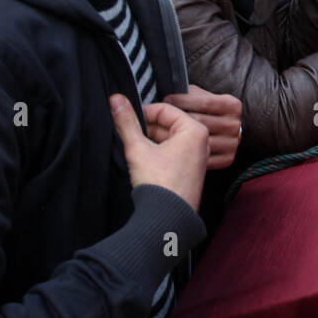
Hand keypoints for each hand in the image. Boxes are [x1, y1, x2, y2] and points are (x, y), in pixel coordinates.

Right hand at [110, 94, 208, 210]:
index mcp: (194, 130)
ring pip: (169, 139)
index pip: (164, 109)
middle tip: (127, 133)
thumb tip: (116, 100)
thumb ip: (126, 122)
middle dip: (146, 128)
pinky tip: (143, 160)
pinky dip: (157, 153)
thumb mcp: (138, 148)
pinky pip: (173, 153)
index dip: (142, 112)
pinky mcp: (191, 170)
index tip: (126, 118)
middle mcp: (201, 142)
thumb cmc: (159, 183)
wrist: (168, 218)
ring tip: (133, 148)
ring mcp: (197, 157)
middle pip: (167, 124)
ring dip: (149, 141)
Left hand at [159, 85, 242, 169]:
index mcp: (232, 106)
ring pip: (199, 141)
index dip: (182, 100)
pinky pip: (202, 157)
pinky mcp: (227, 159)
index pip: (204, 102)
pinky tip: (171, 148)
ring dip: (175, 138)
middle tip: (157, 116)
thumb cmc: (206, 112)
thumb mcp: (202, 96)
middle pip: (200, 122)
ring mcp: (232, 143)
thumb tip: (168, 93)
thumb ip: (190, 93)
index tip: (166, 99)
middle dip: (175, 118)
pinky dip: (185, 154)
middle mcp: (234, 125)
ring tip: (158, 133)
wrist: (222, 133)